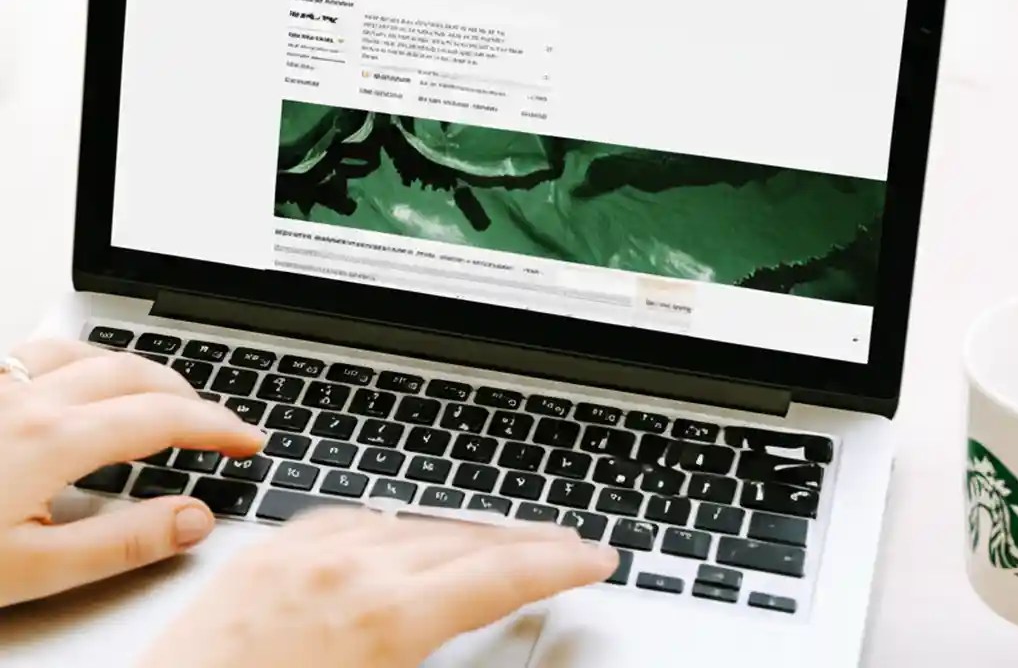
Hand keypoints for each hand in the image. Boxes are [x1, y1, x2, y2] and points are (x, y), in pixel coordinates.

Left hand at [0, 339, 263, 606]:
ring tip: (156, 397)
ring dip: (133, 371)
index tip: (248, 440)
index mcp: (51, 440)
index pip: (162, 419)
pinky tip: (77, 382)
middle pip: (131, 373)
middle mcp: (25, 399)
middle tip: (215, 425)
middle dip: (186, 395)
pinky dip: (77, 359)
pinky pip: (36, 351)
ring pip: (85, 351)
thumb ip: (121, 543)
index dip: (217, 426)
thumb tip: (193, 519)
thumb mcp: (31, 570)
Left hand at [139, 508, 616, 667]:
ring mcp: (302, 554)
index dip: (560, 565)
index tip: (594, 559)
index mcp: (385, 618)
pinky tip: (405, 537)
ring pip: (412, 523)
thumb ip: (447, 654)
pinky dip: (396, 528)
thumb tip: (500, 630)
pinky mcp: (265, 553)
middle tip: (567, 548)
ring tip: (499, 544)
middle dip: (527, 543)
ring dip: (465, 534)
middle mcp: (348, 570)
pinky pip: (350, 520)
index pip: (501, 575)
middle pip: (466, 542)